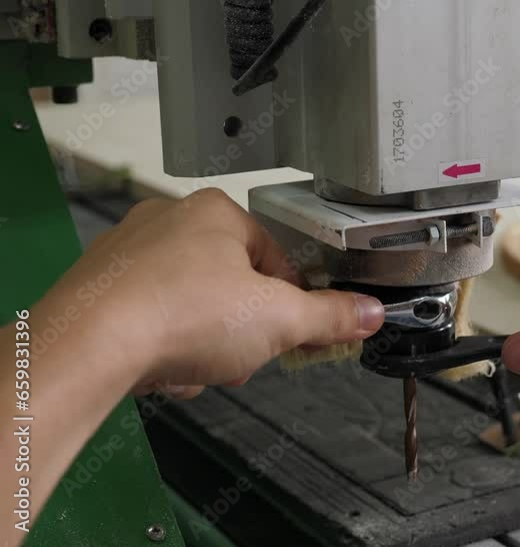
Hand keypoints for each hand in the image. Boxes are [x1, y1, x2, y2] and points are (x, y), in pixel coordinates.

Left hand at [34, 188, 384, 396]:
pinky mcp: (100, 289)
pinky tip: (164, 369)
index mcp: (217, 212)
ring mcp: (128, 254)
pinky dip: (164, 348)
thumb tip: (370, 313)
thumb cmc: (181, 315)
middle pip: (234, 284)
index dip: (293, 304)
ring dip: (206, 344)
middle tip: (244, 355)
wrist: (89, 346)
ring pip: (193, 307)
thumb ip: (332, 316)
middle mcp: (169, 220)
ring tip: (200, 366)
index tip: (298, 334)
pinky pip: (152, 320)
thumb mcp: (280, 320)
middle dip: (244, 329)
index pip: (277, 259)